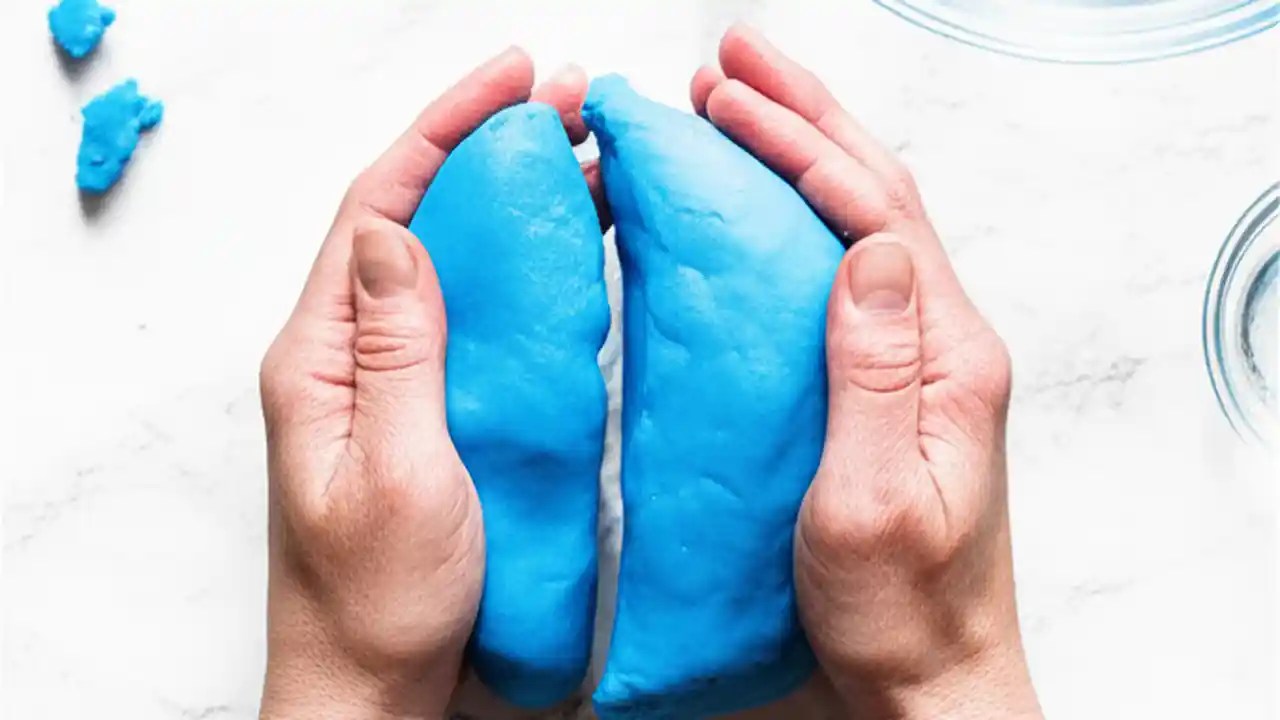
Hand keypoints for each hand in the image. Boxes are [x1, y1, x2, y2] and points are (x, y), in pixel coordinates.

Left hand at [257, 49, 597, 719]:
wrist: (374, 692)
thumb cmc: (376, 604)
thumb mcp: (394, 474)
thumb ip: (393, 351)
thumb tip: (390, 227)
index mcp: (320, 358)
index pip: (380, 207)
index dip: (445, 129)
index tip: (514, 78)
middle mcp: (348, 355)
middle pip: (416, 216)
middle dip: (488, 145)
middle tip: (572, 103)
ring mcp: (390, 382)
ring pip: (450, 259)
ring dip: (511, 198)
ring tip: (585, 154)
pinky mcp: (429, 410)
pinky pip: (472, 316)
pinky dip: (521, 268)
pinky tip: (569, 251)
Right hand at [694, 27, 1041, 719]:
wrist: (929, 673)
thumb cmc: (898, 607)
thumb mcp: (873, 500)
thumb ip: (874, 372)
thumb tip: (864, 249)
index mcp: (946, 359)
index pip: (872, 214)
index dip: (800, 144)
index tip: (728, 100)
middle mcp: (944, 343)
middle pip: (876, 193)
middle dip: (804, 113)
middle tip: (733, 59)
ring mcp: (921, 358)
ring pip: (864, 220)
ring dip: (806, 148)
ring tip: (741, 101)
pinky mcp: (891, 380)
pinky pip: (847, 267)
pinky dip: (804, 210)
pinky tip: (766, 198)